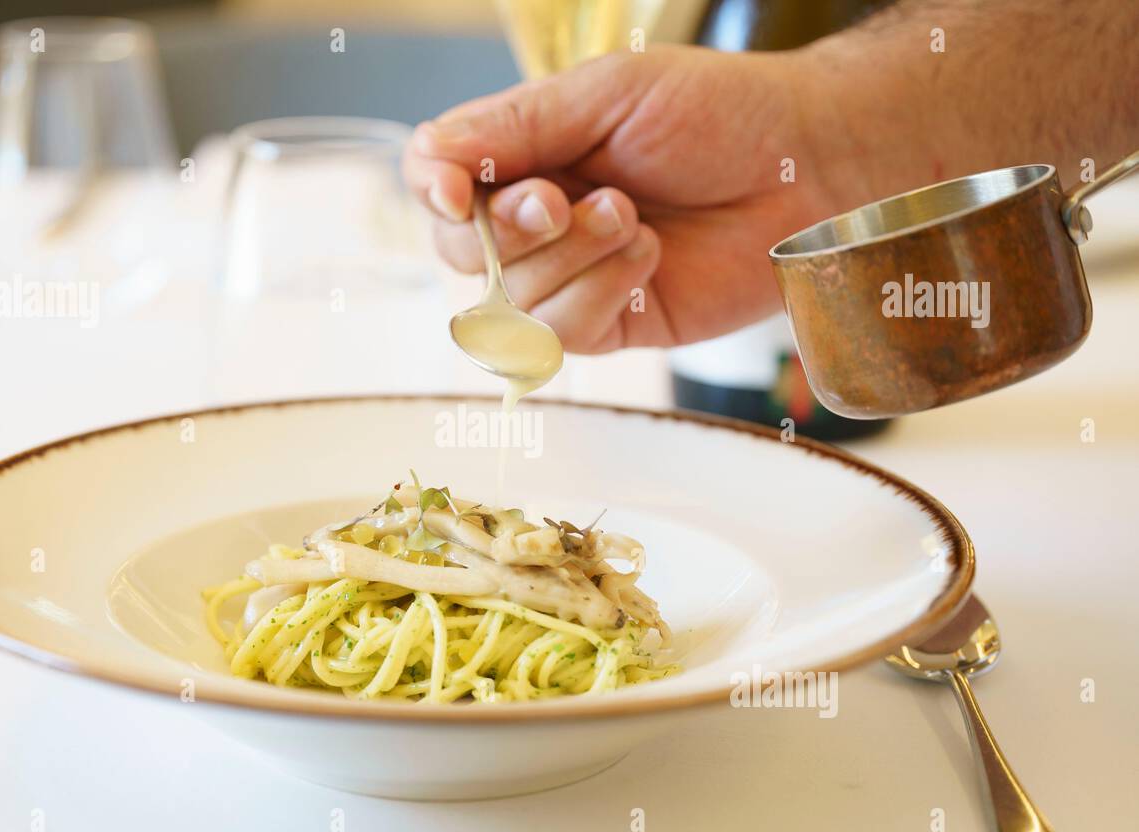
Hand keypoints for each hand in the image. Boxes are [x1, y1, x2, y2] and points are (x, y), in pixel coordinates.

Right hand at [403, 45, 840, 351]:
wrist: (806, 169)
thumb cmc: (718, 113)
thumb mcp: (608, 94)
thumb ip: (515, 127)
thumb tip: (427, 156)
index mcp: (526, 153)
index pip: (438, 181)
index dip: (435, 192)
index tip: (459, 192)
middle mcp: (537, 220)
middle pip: (463, 251)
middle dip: (511, 231)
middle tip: (568, 199)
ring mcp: (569, 277)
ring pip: (509, 302)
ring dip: (570, 259)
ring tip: (633, 217)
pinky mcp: (608, 325)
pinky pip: (560, 335)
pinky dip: (597, 294)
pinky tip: (648, 257)